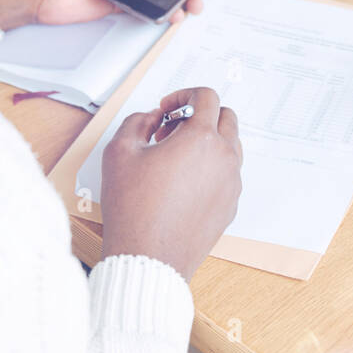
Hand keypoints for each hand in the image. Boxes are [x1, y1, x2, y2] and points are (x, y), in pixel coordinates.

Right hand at [99, 88, 242, 279]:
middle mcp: (225, 158)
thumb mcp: (120, 152)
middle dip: (199, 115)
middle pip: (226, 117)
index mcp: (202, 139)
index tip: (167, 108)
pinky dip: (211, 167)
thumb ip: (138, 121)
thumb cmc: (133, 207)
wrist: (148, 257)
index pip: (207, 97)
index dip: (184, 95)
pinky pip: (228, 173)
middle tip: (171, 130)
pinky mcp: (230, 204)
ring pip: (230, 146)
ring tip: (175, 157)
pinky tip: (183, 182)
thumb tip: (153, 118)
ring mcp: (232, 183)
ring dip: (208, 141)